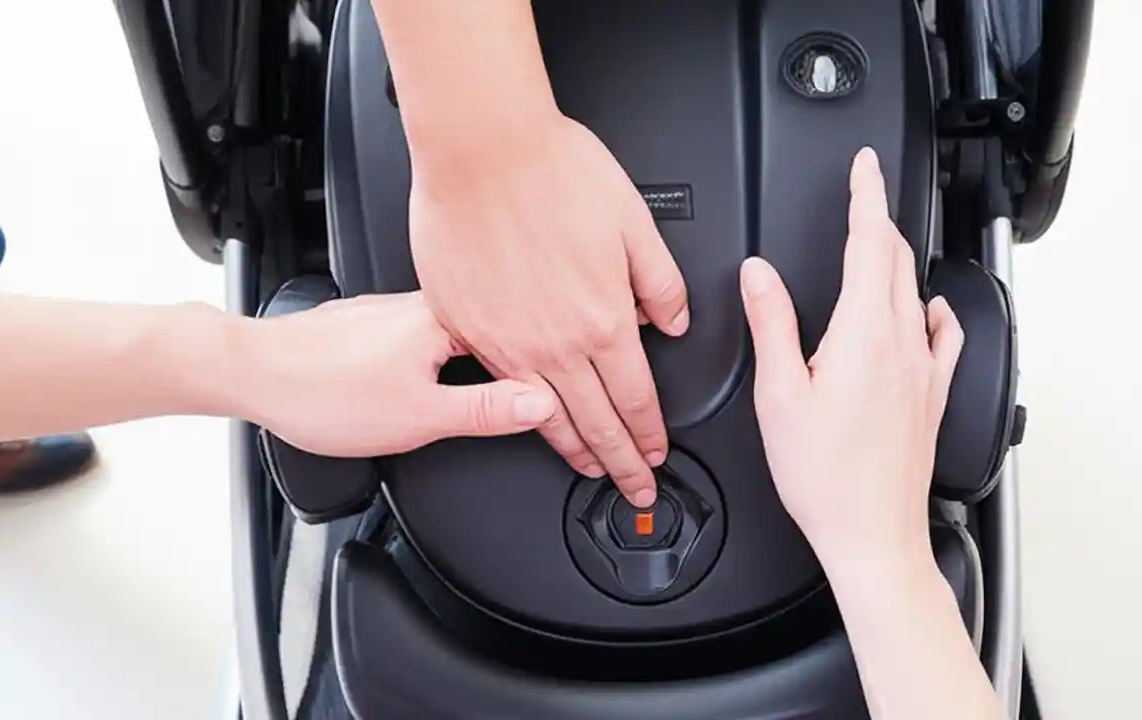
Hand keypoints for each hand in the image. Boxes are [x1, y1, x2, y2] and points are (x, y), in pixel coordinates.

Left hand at [241, 292, 555, 457]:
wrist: (253, 374)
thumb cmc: (322, 392)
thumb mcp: (419, 416)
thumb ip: (486, 410)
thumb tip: (542, 403)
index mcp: (445, 318)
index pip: (524, 333)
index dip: (555, 364)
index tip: (578, 388)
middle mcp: (427, 303)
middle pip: (500, 326)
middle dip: (527, 353)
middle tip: (559, 381)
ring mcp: (401, 309)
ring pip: (468, 328)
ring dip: (492, 352)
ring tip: (514, 380)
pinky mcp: (380, 322)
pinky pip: (437, 334)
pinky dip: (455, 355)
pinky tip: (454, 373)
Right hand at [408, 114, 688, 506]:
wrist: (480, 149)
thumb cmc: (552, 172)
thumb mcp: (633, 222)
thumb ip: (660, 282)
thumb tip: (674, 320)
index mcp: (602, 318)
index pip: (636, 398)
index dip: (649, 434)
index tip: (657, 455)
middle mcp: (555, 343)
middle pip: (597, 423)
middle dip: (622, 464)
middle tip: (635, 489)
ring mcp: (506, 343)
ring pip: (546, 418)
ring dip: (575, 453)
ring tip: (590, 471)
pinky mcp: (467, 331)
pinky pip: (499, 390)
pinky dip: (522, 419)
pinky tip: (532, 424)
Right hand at [740, 148, 963, 565]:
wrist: (873, 535)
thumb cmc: (826, 479)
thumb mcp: (779, 396)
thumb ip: (772, 325)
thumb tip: (760, 275)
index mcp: (864, 336)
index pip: (871, 242)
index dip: (865, 195)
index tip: (863, 166)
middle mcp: (904, 345)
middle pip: (897, 260)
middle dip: (877, 221)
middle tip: (860, 198)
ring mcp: (925, 370)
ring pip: (917, 291)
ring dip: (897, 260)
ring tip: (878, 247)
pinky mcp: (933, 395)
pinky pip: (942, 334)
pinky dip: (931, 308)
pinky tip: (927, 312)